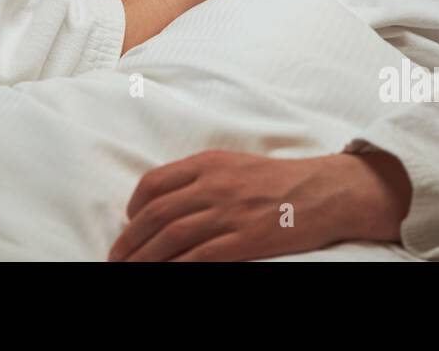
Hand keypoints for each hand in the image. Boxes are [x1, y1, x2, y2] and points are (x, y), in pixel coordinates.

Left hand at [107, 150, 410, 260]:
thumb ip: (200, 176)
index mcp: (208, 163)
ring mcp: (229, 213)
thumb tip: (164, 200)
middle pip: (156, 215)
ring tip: (129, 271)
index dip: (133, 207)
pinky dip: (177, 268)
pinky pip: (201, 258)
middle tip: (116, 258)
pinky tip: (166, 275)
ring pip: (172, 238)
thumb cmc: (277, 178)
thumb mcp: (234, 163)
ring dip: (144, 258)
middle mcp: (214, 185)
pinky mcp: (245, 239)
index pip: (154, 183)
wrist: (322, 190)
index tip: (128, 225)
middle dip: (130, 240)